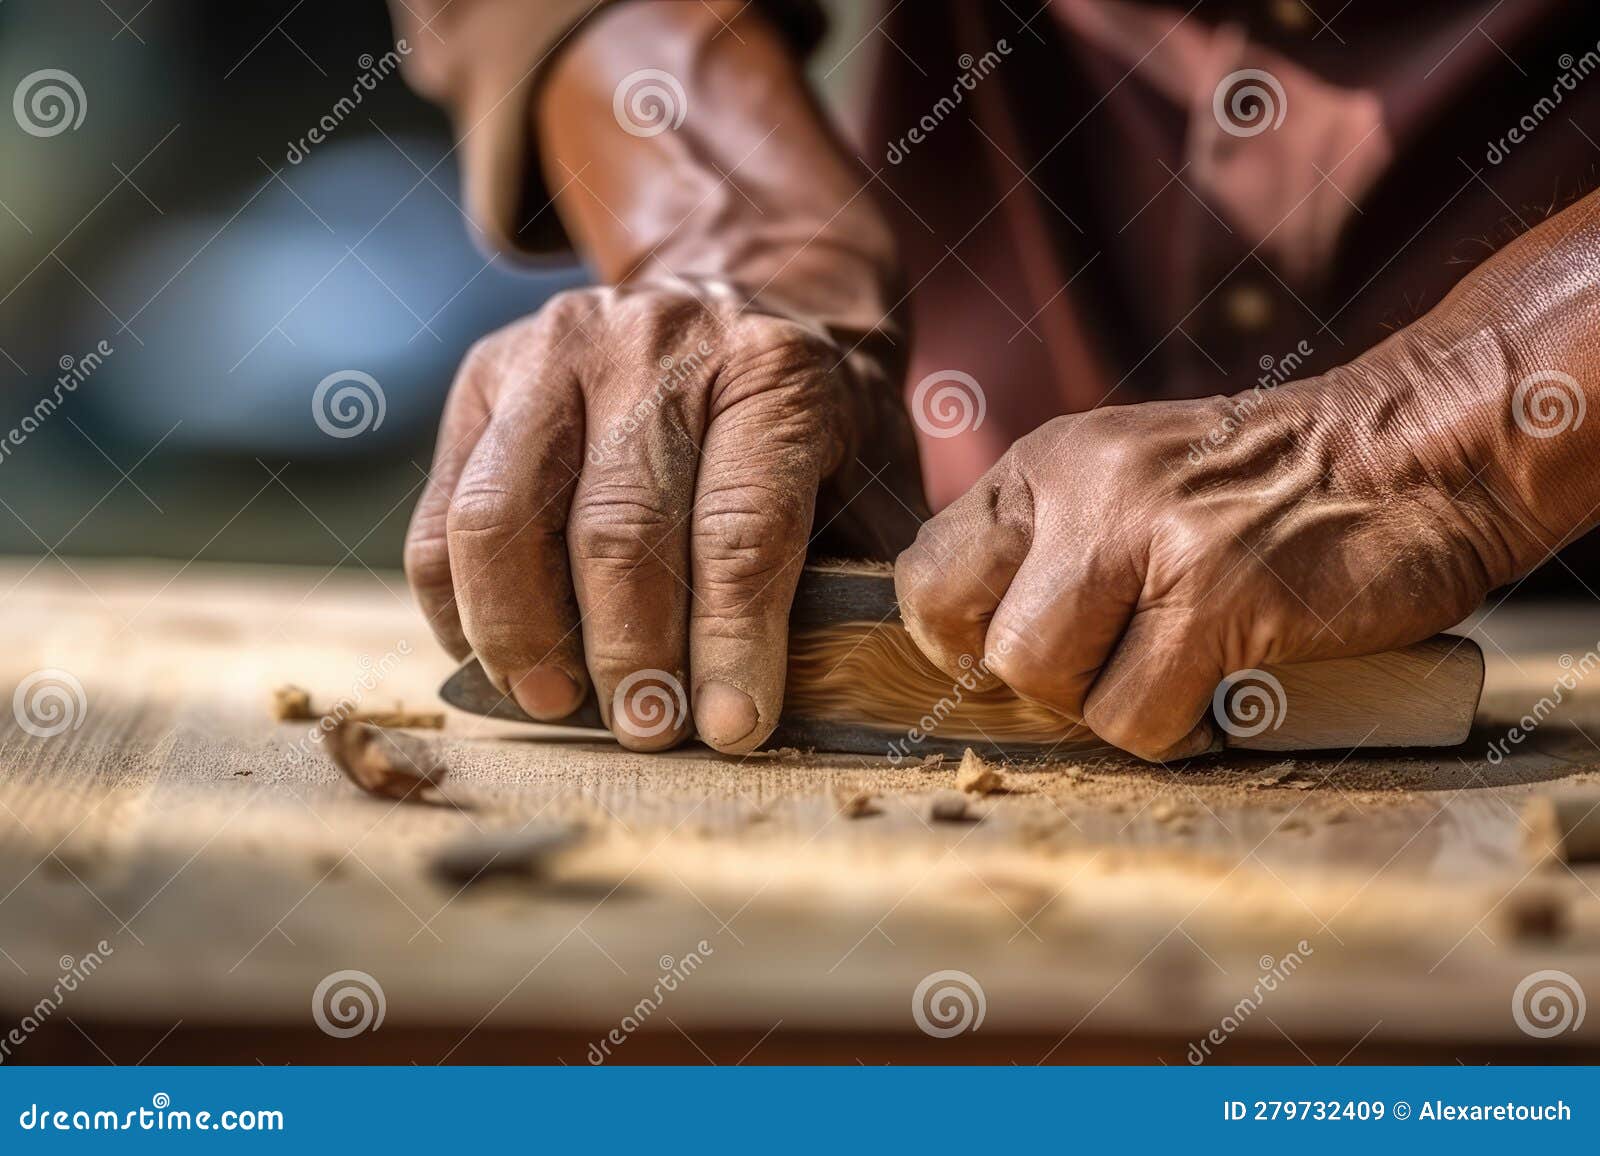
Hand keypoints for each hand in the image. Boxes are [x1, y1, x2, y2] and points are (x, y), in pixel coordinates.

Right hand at [407, 280, 922, 752]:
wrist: (737, 303)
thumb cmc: (807, 423)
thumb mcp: (871, 475)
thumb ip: (859, 572)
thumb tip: (829, 694)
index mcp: (773, 371)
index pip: (741, 528)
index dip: (731, 643)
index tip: (729, 727)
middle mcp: (657, 343)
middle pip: (616, 530)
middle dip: (628, 654)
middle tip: (646, 728)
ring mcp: (554, 351)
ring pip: (502, 519)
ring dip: (524, 636)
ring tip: (559, 703)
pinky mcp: (484, 377)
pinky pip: (445, 516)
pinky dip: (459, 607)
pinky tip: (502, 659)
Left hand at [894, 372, 1501, 760]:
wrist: (1420, 451)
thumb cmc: (1272, 490)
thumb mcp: (1131, 479)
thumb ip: (1053, 544)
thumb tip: (982, 650)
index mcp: (1049, 462)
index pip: (928, 575)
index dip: (962, 642)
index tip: (1022, 658)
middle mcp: (1082, 489)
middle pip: (989, 647)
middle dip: (1047, 687)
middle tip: (1118, 667)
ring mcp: (1148, 539)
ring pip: (1053, 686)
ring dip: (1116, 707)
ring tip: (1183, 669)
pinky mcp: (1217, 598)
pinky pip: (1138, 718)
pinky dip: (1182, 730)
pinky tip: (1228, 688)